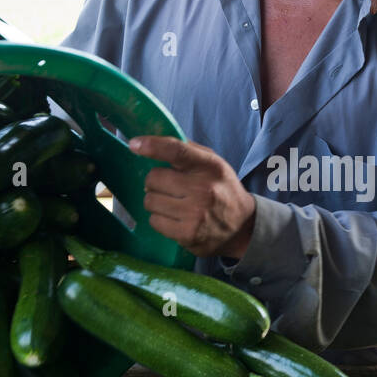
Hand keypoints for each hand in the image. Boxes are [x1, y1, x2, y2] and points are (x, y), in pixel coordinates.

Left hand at [129, 135, 256, 258]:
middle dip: (155, 182)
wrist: (242, 226)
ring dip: (156, 201)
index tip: (134, 144)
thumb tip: (154, 141)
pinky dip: (160, 220)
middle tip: (168, 187)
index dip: (152, 146)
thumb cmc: (222, 189)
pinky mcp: (188, 234)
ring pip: (150, 201)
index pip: (177, 150)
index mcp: (209, 166)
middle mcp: (203, 189)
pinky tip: (175, 218)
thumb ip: (188, 150)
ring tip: (173, 204)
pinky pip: (154, 222)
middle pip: (153, 178)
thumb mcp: (213, 163)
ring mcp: (195, 214)